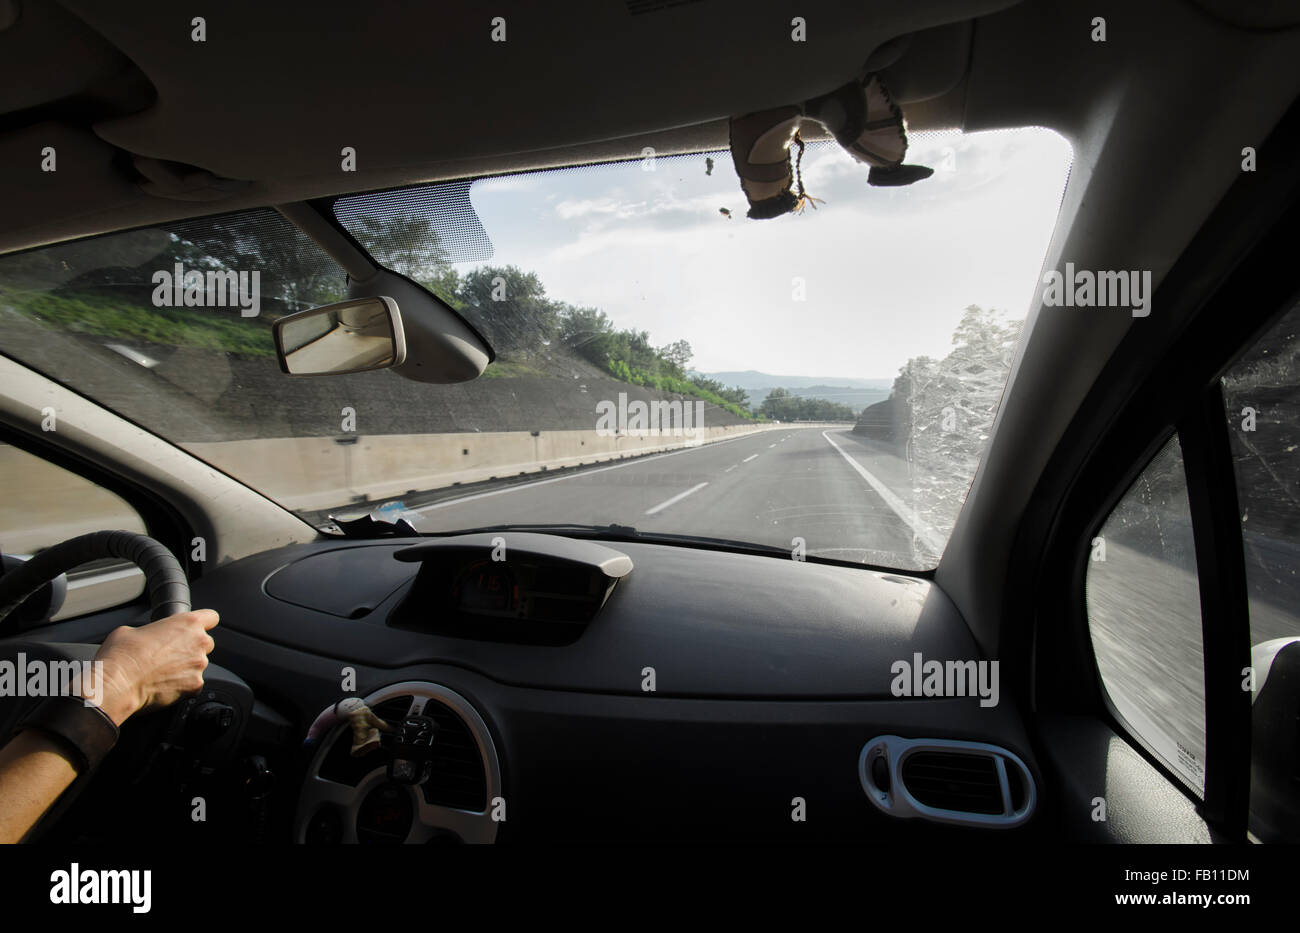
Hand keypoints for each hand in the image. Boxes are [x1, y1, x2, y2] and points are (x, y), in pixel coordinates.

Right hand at [88, 610, 218, 725]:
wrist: (118, 683)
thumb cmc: (123, 655)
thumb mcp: (131, 630)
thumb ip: (151, 630)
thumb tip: (148, 638)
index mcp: (187, 623)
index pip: (211, 617)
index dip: (203, 623)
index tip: (195, 629)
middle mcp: (199, 643)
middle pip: (205, 643)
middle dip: (191, 648)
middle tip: (169, 655)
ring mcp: (199, 666)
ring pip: (198, 665)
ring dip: (186, 667)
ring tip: (162, 672)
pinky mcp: (194, 686)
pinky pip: (193, 684)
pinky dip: (182, 685)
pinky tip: (163, 685)